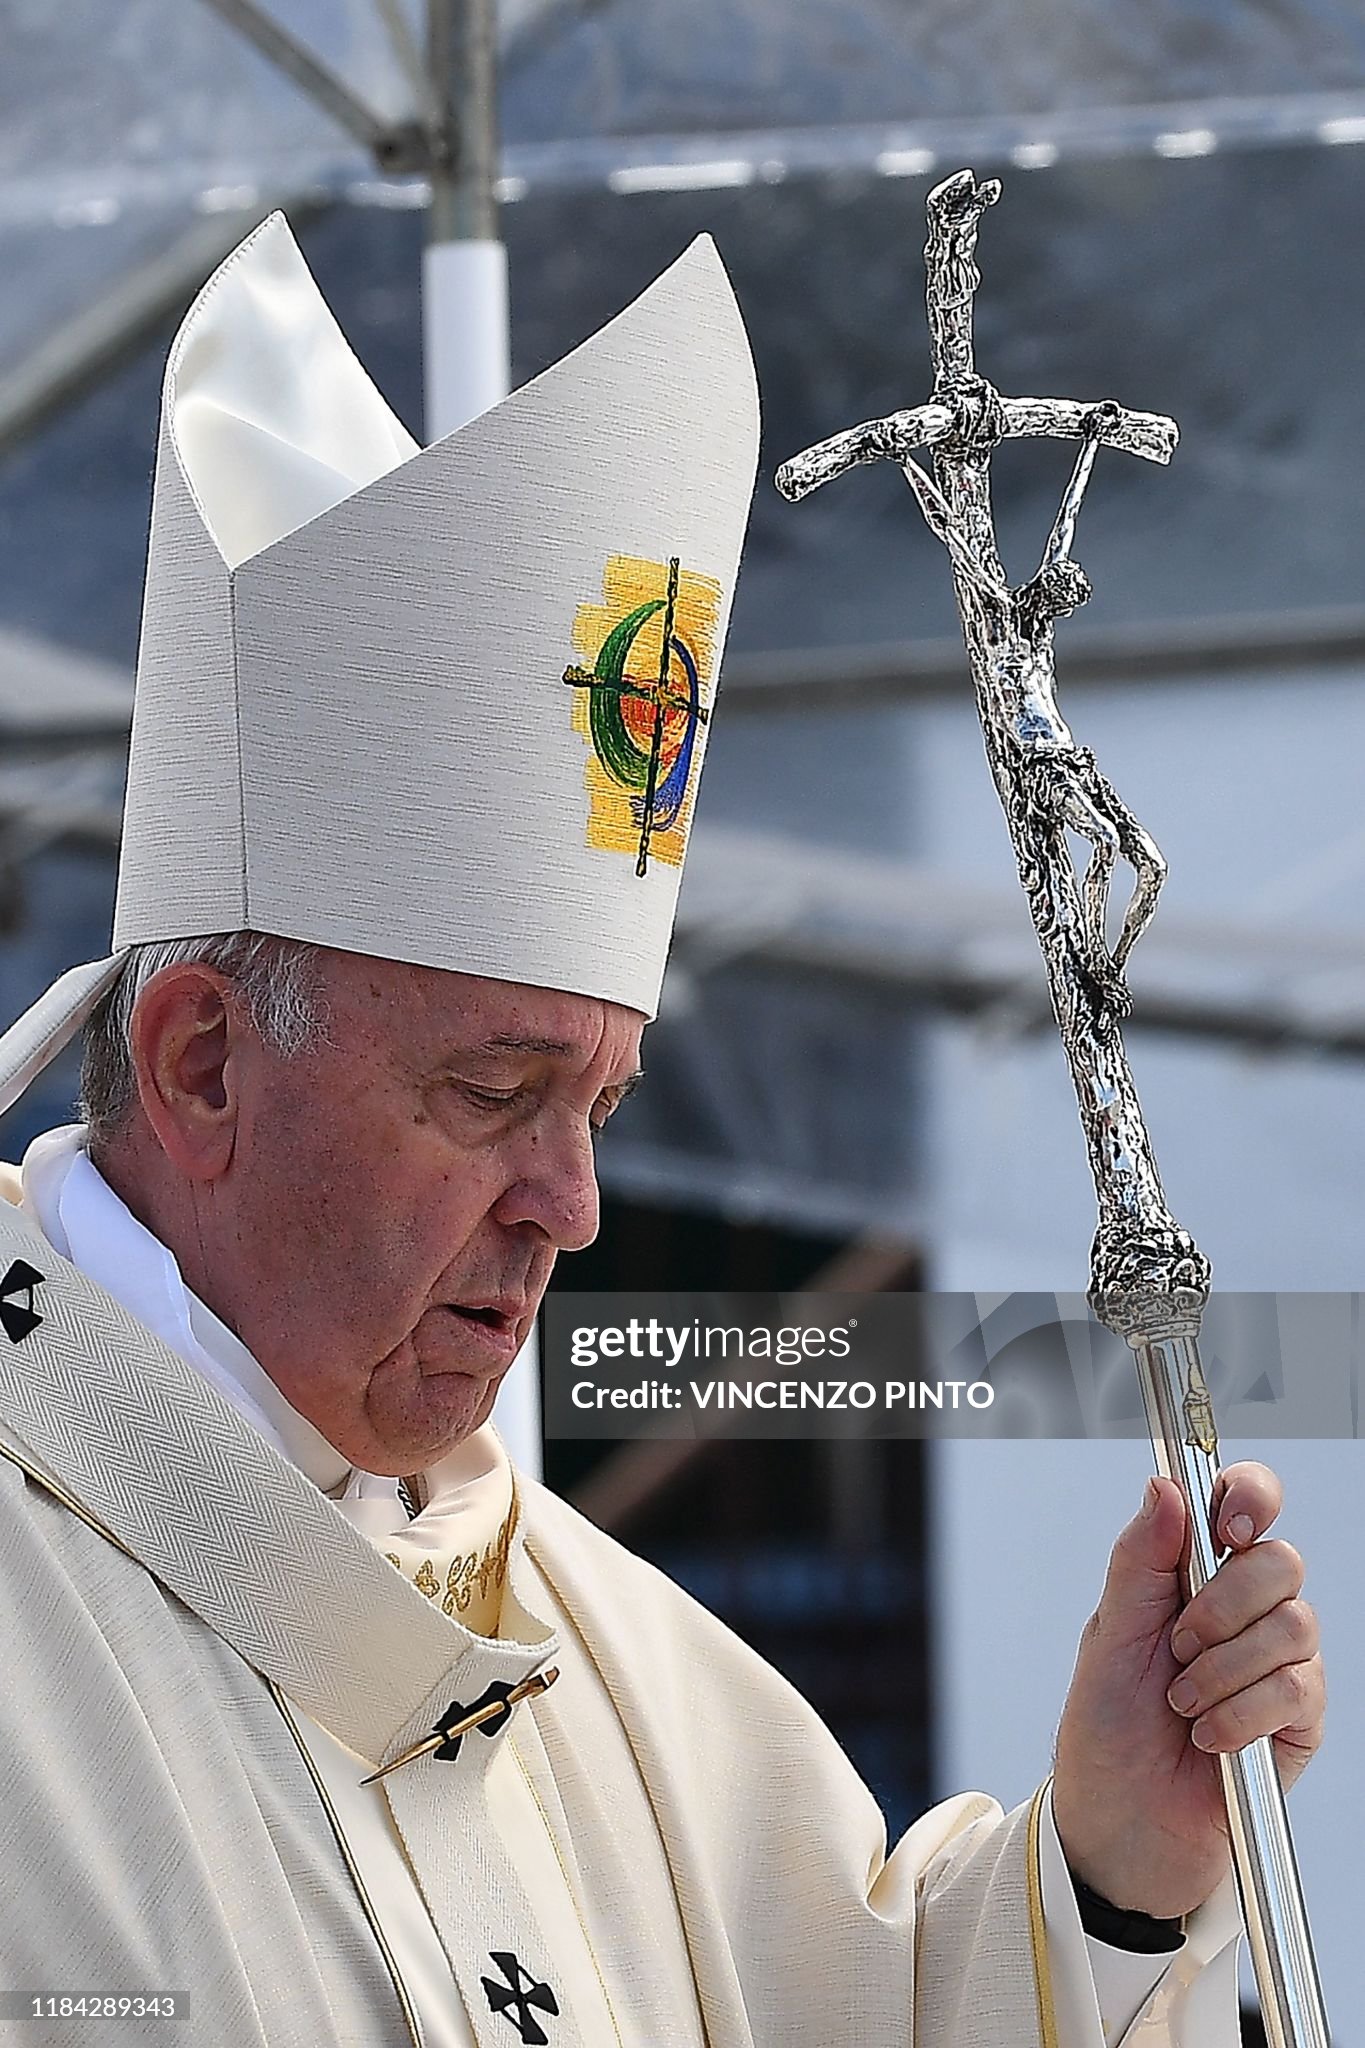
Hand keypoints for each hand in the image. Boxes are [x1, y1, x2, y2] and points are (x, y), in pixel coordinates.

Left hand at [1051, 1463, 1323, 1918]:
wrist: (1120, 1825)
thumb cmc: (1107, 1730)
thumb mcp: (1110, 1636)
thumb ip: (1139, 1560)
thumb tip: (1165, 1488)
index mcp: (1195, 1575)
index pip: (1246, 1505)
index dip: (1249, 1498)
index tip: (1225, 1526)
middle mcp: (1244, 1611)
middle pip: (1280, 1562)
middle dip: (1223, 1604)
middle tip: (1178, 1644)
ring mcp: (1277, 1663)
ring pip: (1293, 1625)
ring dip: (1224, 1668)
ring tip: (1182, 1703)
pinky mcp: (1298, 1719)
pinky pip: (1297, 1688)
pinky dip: (1242, 1712)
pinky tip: (1208, 1736)